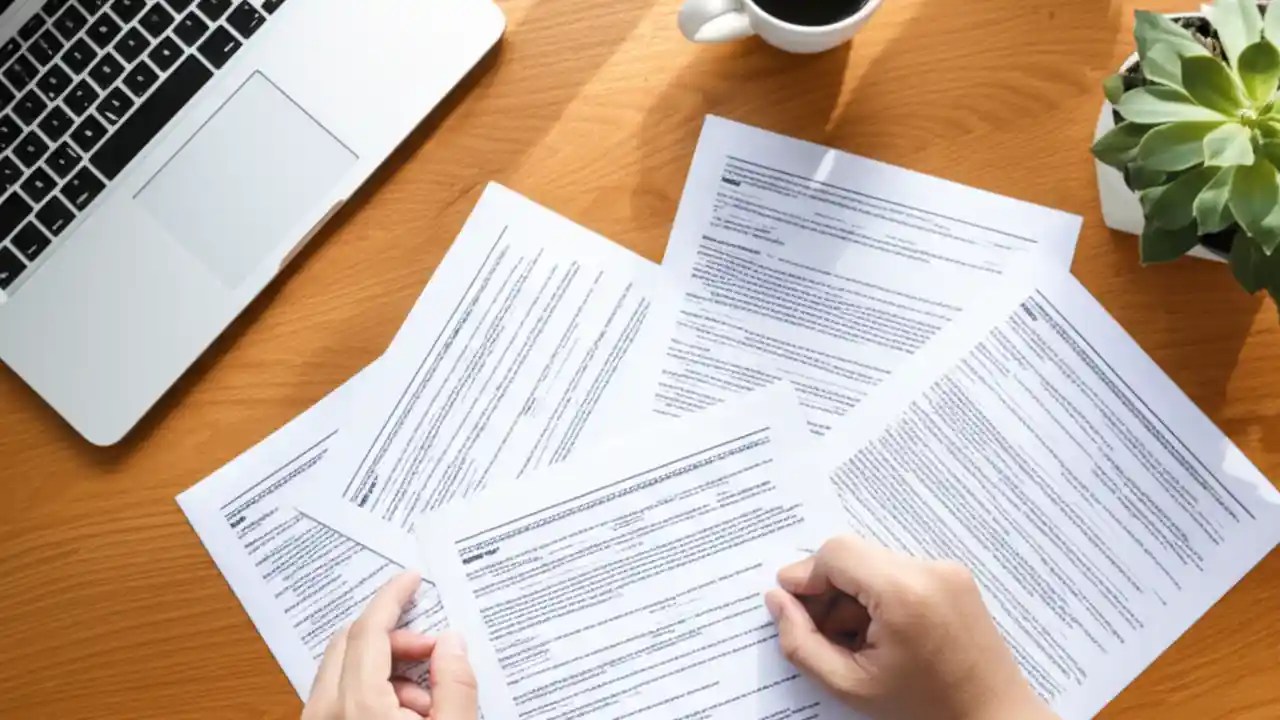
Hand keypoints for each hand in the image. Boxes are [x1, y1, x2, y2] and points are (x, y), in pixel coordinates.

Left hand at [302, 572, 477, 719]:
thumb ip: (455, 685)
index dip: (392, 597)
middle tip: (433, 650)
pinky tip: (404, 714)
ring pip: (343, 667)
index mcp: (358, 705)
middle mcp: (325, 710)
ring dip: (385, 666)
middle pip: (350, 641)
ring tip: (425, 700)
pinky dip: (370, 689)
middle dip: (395, 636)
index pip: (368, 630)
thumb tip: (451, 641)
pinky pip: (338, 693)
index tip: (411, 579)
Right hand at [764, 536, 1057, 719]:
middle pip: (855, 556)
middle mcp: (929, 570)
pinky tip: (879, 635)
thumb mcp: (850, 685)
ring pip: (875, 564)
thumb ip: (801, 643)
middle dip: (827, 589)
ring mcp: (947, 571)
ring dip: (852, 594)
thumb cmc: (925, 710)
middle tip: (818, 632)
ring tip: (852, 640)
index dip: (805, 576)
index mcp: (904, 592)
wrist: (994, 719)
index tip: (790, 606)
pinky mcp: (956, 579)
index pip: (836, 553)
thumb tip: (777, 601)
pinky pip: (900, 573)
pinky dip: (879, 596)